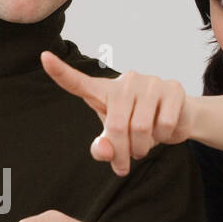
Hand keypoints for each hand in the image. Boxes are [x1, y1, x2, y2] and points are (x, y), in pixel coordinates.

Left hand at [41, 50, 193, 176]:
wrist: (178, 117)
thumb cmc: (139, 126)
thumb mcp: (116, 140)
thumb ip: (103, 149)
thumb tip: (105, 150)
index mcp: (104, 91)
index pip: (78, 82)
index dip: (61, 72)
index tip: (44, 57)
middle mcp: (125, 81)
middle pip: (116, 125)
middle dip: (121, 152)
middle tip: (125, 164)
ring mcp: (150, 81)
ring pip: (141, 128)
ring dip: (142, 148)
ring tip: (143, 147)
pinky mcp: (172, 87)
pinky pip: (163, 124)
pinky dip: (163, 138)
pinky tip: (164, 131)